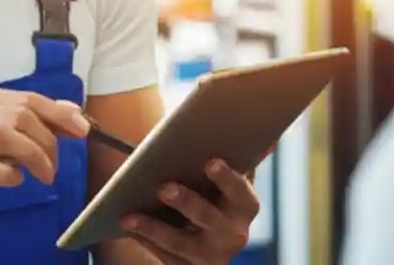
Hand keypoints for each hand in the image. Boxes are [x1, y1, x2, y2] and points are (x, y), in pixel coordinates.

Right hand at [0, 86, 89, 222]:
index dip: (61, 114)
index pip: (30, 100)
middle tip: (55, 165)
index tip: (84, 130)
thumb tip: (72, 111)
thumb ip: (29, 119)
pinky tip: (14, 181)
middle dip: (49, 141)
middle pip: (22, 117)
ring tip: (44, 175)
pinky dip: (8, 176)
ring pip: (6, 137)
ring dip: (34, 157)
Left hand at [123, 159, 260, 264]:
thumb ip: (242, 161)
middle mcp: (234, 235)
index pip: (241, 192)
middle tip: (164, 186)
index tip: (209, 161)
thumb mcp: (232, 183)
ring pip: (180, 244)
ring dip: (154, 228)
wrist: (213, 245)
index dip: (227, 178)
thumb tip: (267, 140)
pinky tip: (127, 225)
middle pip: (209, 218)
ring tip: (130, 215)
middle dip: (187, 202)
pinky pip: (164, 257)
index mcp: (246, 207)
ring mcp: (211, 257)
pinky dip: (144, 240)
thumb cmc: (218, 198)